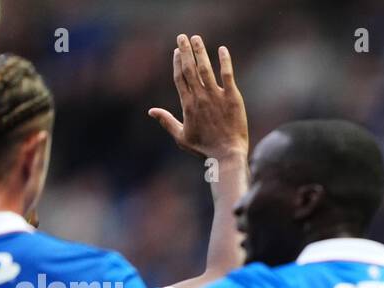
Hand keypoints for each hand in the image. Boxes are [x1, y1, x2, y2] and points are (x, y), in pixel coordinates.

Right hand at [149, 34, 247, 162]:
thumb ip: (167, 121)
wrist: (227, 154)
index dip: (177, 62)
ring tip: (196, 38)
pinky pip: (227, 75)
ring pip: (205, 68)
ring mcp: (216, 96)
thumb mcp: (181, 137)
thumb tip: (151, 111)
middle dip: (185, 51)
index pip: (180, 78)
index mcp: (187, 104)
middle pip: (189, 68)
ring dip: (200, 51)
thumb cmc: (204, 149)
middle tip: (182, 37)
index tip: (177, 51)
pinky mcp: (232, 98)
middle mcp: (200, 97)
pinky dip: (224, 61)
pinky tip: (222, 49)